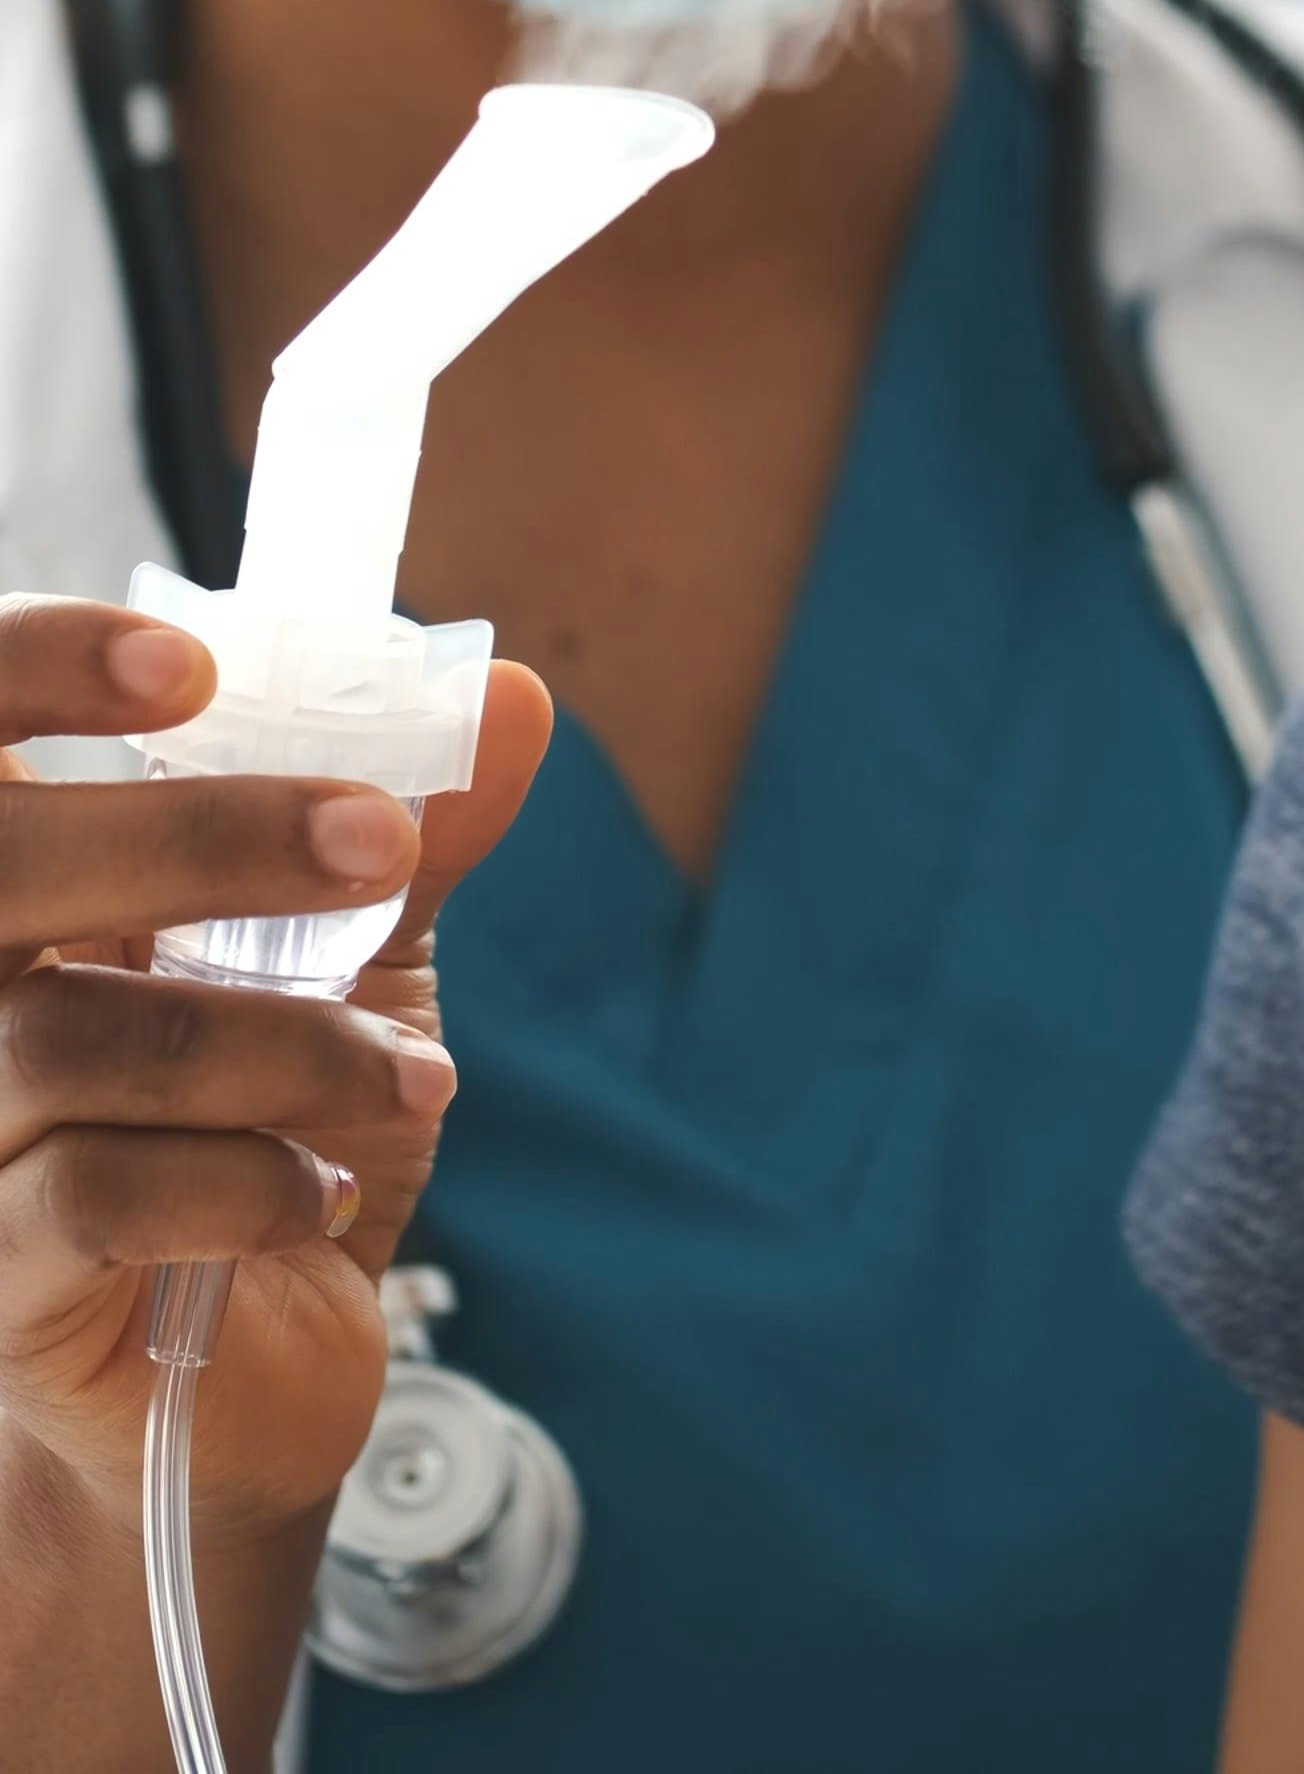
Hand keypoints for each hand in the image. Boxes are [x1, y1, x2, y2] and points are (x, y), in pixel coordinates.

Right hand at [0, 592, 549, 1544]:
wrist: (246, 1387)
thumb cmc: (270, 1141)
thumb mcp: (360, 970)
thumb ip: (414, 838)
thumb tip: (508, 696)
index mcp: (31, 887)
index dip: (38, 664)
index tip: (191, 665)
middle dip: (201, 836)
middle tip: (375, 844)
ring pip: (75, 1040)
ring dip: (283, 1046)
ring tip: (412, 1078)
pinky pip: (95, 1195)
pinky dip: (242, 1179)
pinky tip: (325, 1187)